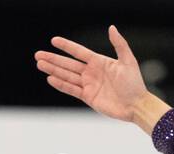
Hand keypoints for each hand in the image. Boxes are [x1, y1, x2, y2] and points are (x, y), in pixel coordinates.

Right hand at [34, 25, 148, 122]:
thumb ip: (119, 44)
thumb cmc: (134, 83)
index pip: (78, 52)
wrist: (136, 105)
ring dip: (53, 70)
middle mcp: (91, 72)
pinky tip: (50, 79)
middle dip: (53, 59)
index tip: (53, 40)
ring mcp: (88, 85)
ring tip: (39, 64)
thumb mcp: (128, 61)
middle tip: (37, 54)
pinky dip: (61, 85)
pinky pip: (71, 89)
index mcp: (99, 62)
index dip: (66, 46)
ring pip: (67, 76)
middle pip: (68, 64)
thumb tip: (111, 28)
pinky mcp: (88, 97)